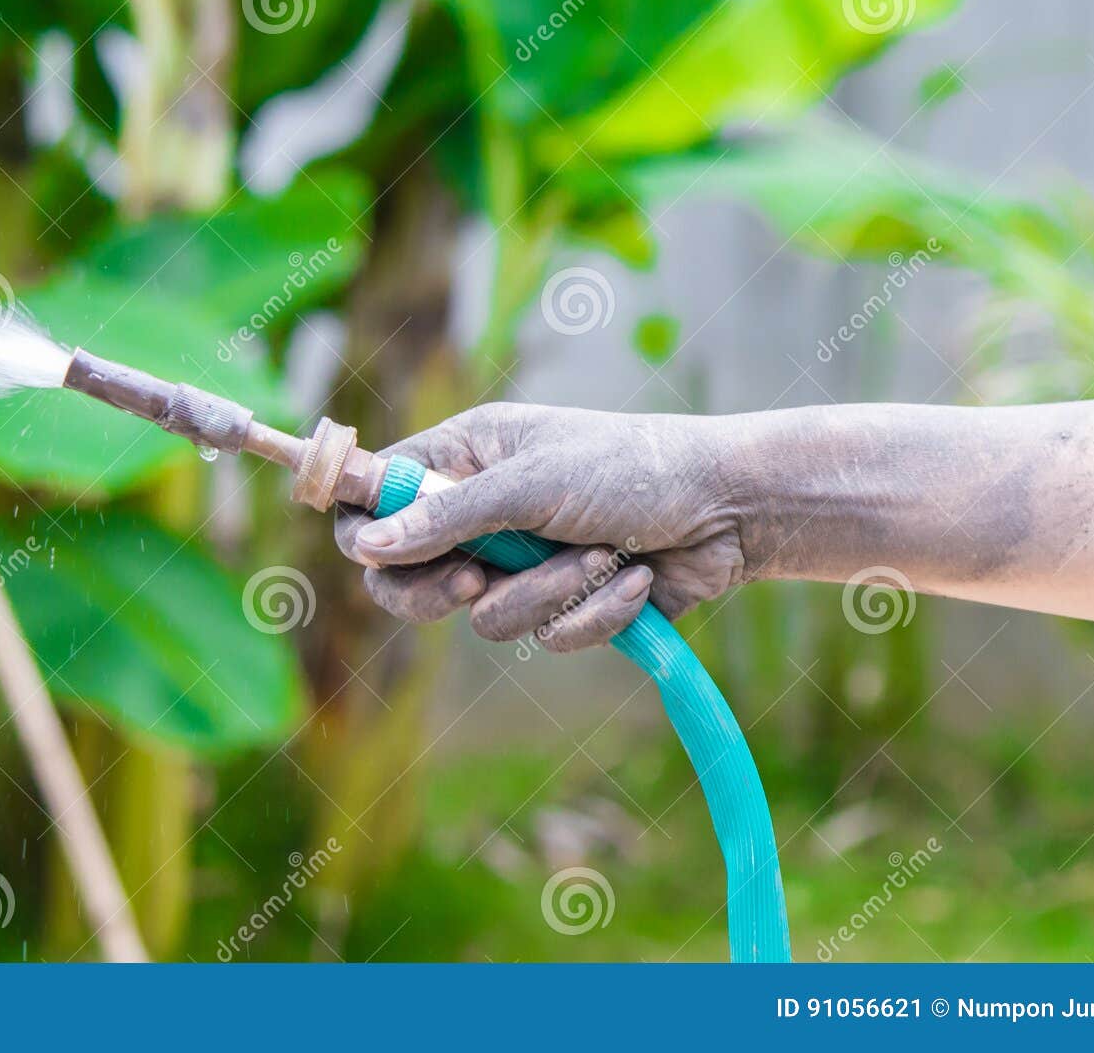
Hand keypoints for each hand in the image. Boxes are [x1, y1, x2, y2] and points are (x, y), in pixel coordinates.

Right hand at [333, 402, 747, 651]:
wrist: (730, 510)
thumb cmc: (632, 468)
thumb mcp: (532, 484)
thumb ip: (446, 517)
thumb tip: (366, 545)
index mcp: (466, 458)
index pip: (377, 496)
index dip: (363, 527)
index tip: (372, 552)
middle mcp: (483, 511)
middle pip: (409, 576)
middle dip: (442, 590)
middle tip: (470, 585)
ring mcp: (522, 562)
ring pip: (486, 616)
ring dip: (547, 593)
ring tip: (598, 557)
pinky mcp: (565, 604)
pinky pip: (546, 636)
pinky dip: (592, 613)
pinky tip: (632, 581)